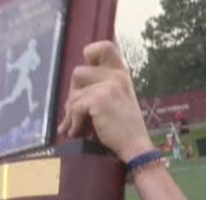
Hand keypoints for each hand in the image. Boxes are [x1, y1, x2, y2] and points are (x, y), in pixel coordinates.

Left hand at [58, 41, 153, 162]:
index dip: (90, 53)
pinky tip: (77, 132)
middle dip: (72, 94)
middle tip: (73, 112)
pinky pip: (75, 107)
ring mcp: (108, 86)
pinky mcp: (100, 99)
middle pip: (78, 73)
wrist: (135, 146)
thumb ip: (101, 89)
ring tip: (74, 126)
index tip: (86, 74)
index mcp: (121, 74)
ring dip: (70, 112)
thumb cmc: (125, 129)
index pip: (105, 47)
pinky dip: (73, 122)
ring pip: (74, 94)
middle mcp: (116, 76)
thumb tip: (71, 94)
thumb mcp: (118, 100)